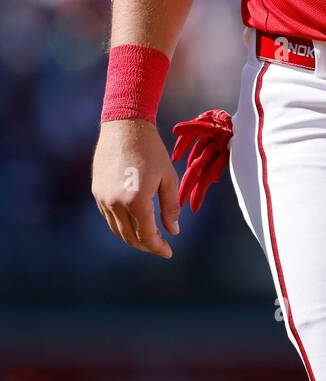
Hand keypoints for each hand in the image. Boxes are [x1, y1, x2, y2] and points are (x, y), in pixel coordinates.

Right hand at [91, 119, 179, 257]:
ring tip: (148, 237)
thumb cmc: (152, 151)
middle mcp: (116, 203)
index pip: (147, 235)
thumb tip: (173, 230)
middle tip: (160, 247)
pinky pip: (109, 217)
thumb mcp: (168, 178)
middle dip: (146, 246)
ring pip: (117, 230)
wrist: (125, 127)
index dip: (158, 247)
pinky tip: (133, 222)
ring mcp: (103, 198)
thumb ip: (171, 207)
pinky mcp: (97, 192)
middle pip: (130, 237)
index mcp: (137, 200)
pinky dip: (121, 225)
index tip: (168, 252)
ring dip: (133, 238)